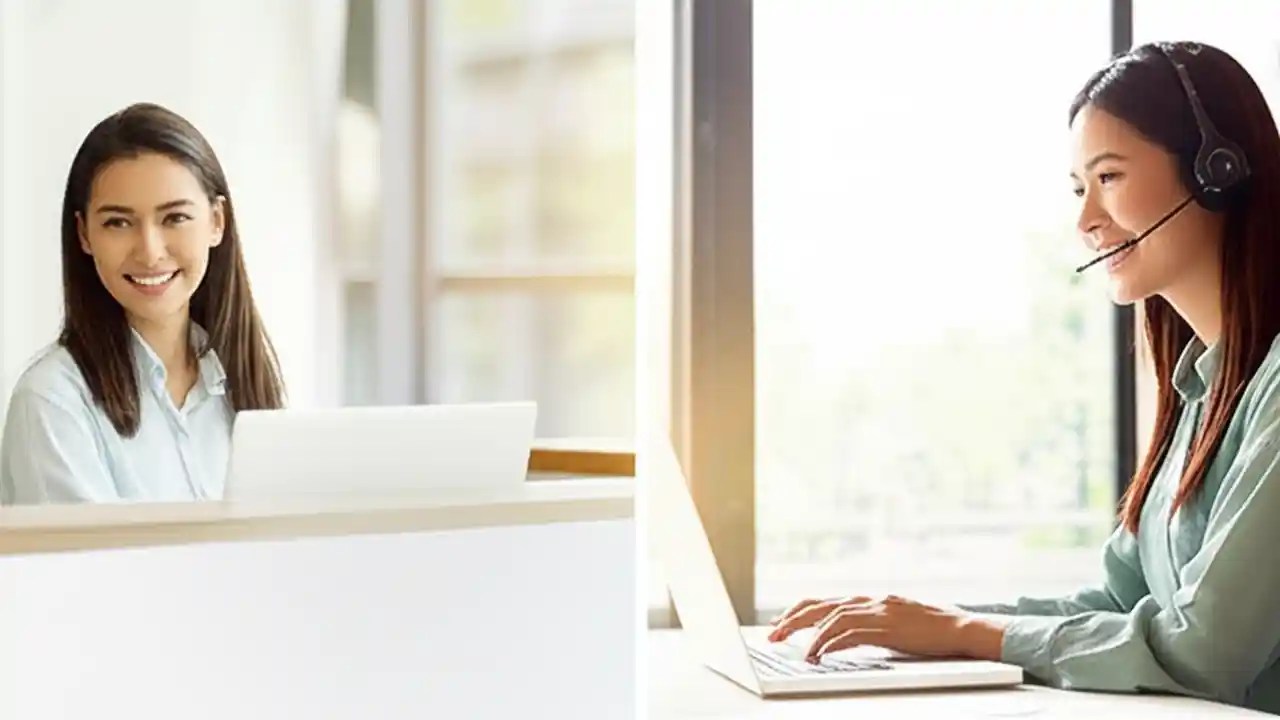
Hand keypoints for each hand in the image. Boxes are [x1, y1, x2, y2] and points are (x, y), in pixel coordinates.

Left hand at [769, 594, 1005, 663]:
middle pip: (822, 605)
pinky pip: (852, 634)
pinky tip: (820, 654)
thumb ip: (870, 626)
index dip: (800, 610)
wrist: (962, 629)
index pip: (827, 601)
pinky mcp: (889, 628)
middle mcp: (872, 601)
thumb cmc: (933, 630)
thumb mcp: (895, 623)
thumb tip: (840, 638)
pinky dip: (832, 644)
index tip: (781, 622)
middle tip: (773, 633)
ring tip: (796, 651)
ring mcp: (880, 612)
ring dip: (810, 635)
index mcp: (871, 600)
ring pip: (833, 618)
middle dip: (794, 619)